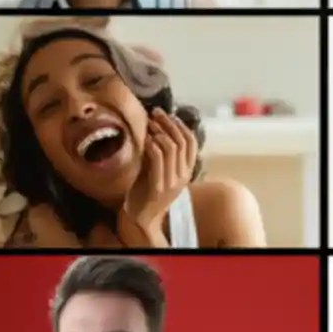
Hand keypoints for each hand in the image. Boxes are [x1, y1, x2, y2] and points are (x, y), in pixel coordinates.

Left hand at [121, 108, 198, 232]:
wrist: (140, 217)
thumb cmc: (145, 191)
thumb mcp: (156, 168)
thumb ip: (159, 152)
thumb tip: (155, 128)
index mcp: (186, 171)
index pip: (192, 143)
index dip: (181, 126)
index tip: (169, 114)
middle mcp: (183, 176)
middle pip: (181, 142)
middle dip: (168, 124)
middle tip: (156, 113)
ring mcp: (172, 182)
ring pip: (172, 148)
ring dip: (159, 132)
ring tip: (148, 125)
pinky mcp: (159, 188)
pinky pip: (158, 160)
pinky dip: (152, 146)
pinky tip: (146, 140)